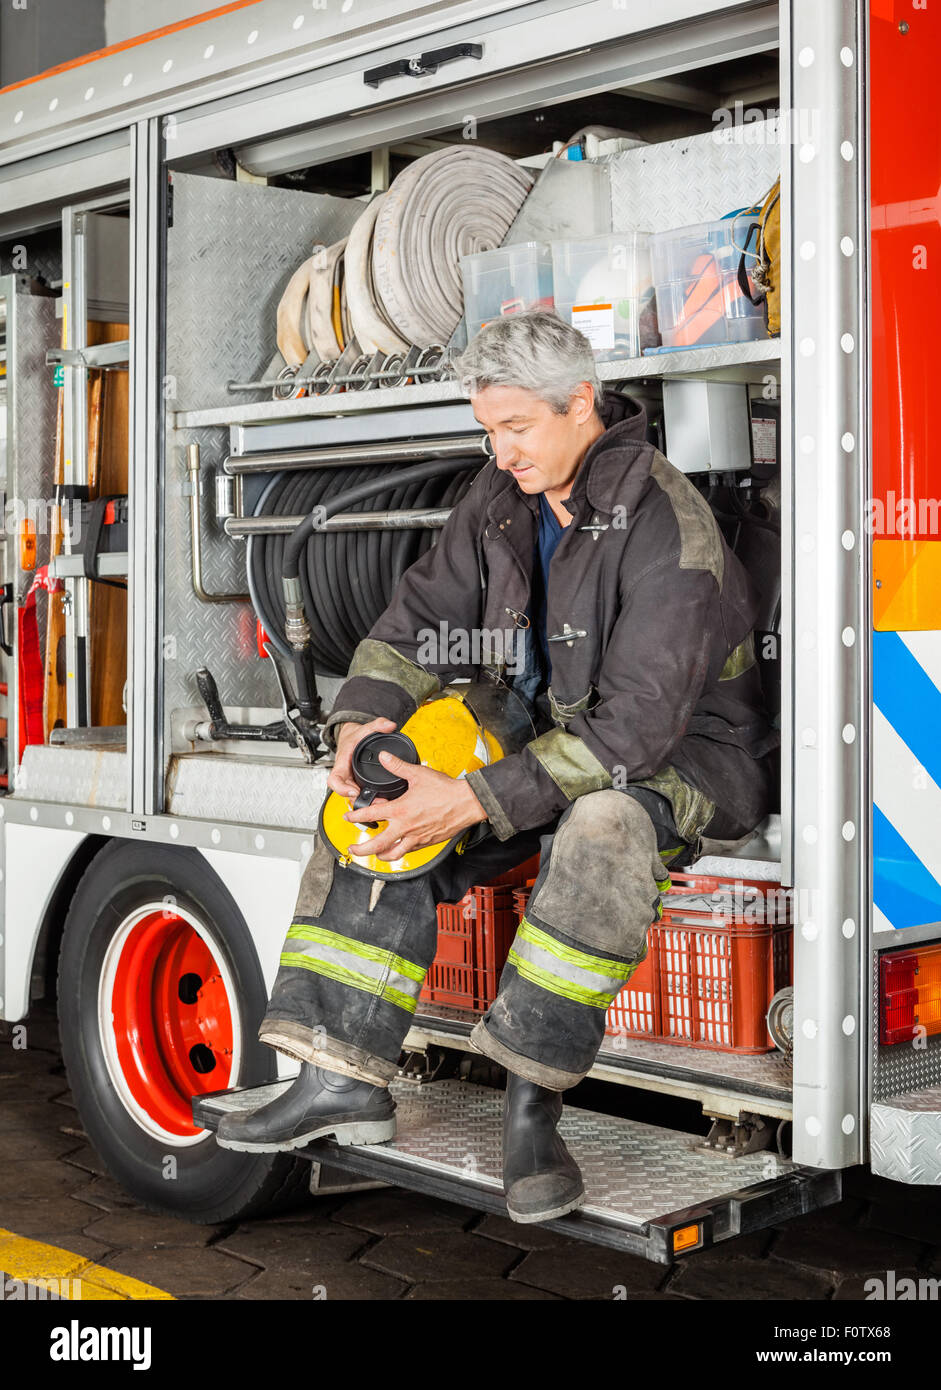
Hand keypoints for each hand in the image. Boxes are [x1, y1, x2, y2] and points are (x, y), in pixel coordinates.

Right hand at [326, 718, 397, 797]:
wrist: (350, 738)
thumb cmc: (353, 736)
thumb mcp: (365, 728)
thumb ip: (378, 725)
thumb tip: (390, 725)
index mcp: (342, 762)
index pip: (334, 779)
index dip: (342, 788)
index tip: (354, 792)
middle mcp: (344, 773)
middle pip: (344, 792)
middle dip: (357, 799)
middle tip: (373, 802)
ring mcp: (349, 778)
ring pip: (351, 795)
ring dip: (362, 800)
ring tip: (378, 802)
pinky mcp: (354, 781)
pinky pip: (357, 792)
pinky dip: (365, 797)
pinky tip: (377, 800)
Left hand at [343, 750, 486, 859]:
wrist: (467, 803)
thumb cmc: (446, 790)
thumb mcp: (418, 774)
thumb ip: (397, 766)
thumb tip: (384, 757)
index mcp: (400, 810)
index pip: (370, 815)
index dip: (355, 816)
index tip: (347, 816)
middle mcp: (406, 827)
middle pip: (377, 844)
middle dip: (361, 849)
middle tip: (352, 848)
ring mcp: (416, 838)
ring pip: (393, 854)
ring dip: (379, 855)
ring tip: (373, 854)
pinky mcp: (426, 843)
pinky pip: (408, 851)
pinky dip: (399, 852)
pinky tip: (397, 848)